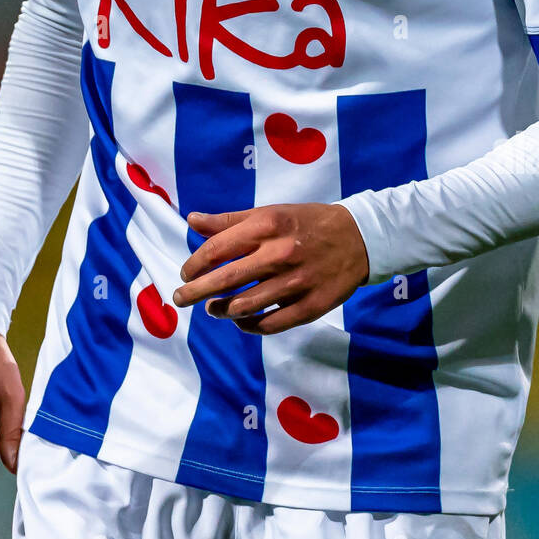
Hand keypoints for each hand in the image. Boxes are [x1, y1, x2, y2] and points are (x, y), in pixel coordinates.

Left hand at [173, 202, 369, 333]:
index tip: (185, 274)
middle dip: (195, 292)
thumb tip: (192, 220)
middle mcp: (279, 254)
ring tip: (212, 308)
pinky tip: (239, 321)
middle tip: (180, 299)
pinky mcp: (310, 307)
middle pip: (226, 279)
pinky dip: (249, 325)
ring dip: (221, 310)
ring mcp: (295, 283)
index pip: (218, 249)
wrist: (359, 238)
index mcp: (267, 226)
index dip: (195, 264)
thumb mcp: (270, 213)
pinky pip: (270, 324)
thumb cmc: (307, 223)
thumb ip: (230, 220)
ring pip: (245, 306)